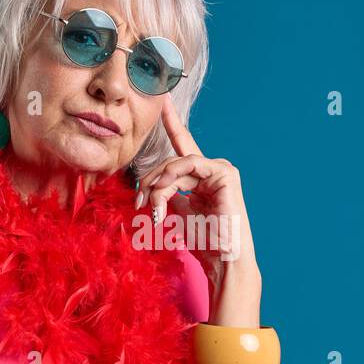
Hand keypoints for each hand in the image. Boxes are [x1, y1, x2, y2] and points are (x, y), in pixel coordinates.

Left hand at [134, 93, 257, 286]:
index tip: (162, 101)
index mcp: (203, 177)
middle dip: (149, 180)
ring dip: (158, 185)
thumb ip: (168, 195)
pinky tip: (164, 195)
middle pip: (170, 160)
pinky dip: (172, 178)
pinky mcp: (225, 173)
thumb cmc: (205, 243)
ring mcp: (221, 169)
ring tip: (152, 208)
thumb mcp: (179, 214)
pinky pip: (189, 165)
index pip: (183, 146)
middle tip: (138, 205)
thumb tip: (151, 188)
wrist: (224, 261)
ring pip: (176, 164)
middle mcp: (213, 169)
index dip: (173, 122)